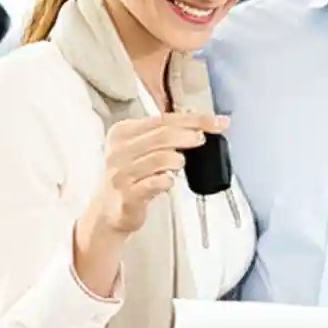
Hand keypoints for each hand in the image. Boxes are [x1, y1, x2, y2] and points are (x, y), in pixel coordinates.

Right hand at [90, 112, 229, 235]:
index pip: (163, 119)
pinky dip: (168, 180)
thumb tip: (201, 124)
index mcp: (122, 132)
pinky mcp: (128, 195)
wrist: (110, 208)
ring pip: (160, 158)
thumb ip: (164, 134)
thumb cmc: (131, 174)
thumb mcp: (141, 148)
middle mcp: (118, 150)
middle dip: (189, 135)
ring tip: (179, 165)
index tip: (217, 122)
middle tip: (202, 139)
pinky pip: (155, 183)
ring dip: (177, 160)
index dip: (193, 119)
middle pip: (162, 135)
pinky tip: (168, 181)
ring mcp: (121, 173)